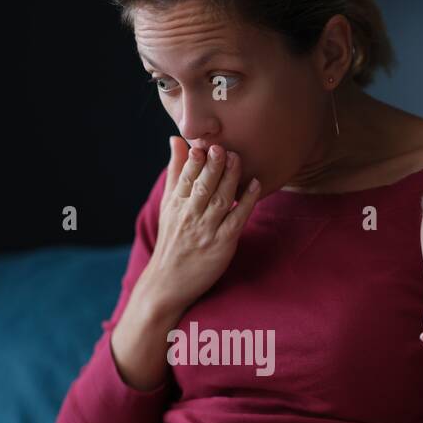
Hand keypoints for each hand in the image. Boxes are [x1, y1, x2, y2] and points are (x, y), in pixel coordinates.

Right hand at [139, 138, 261, 315]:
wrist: (167, 282)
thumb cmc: (171, 240)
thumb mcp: (168, 204)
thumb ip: (176, 172)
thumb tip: (177, 140)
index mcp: (176, 204)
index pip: (186, 177)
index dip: (195, 159)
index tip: (204, 143)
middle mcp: (189, 216)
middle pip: (203, 186)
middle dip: (213, 165)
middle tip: (223, 147)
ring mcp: (206, 231)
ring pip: (220, 200)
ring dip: (231, 178)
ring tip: (239, 159)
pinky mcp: (221, 245)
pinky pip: (236, 219)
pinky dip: (246, 202)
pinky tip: (255, 186)